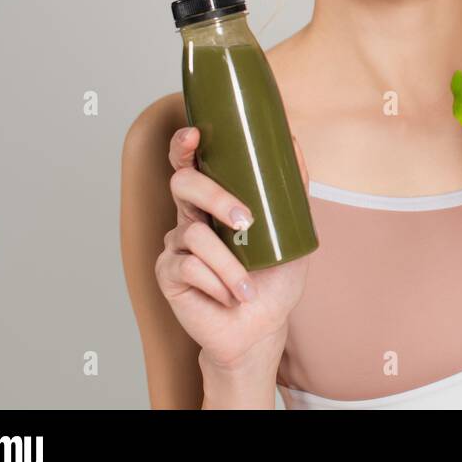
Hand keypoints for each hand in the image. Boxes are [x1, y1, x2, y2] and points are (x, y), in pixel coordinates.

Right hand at [153, 126, 313, 368]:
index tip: (193, 133)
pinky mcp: (167, 273)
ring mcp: (175, 245)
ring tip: (248, 289)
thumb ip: (292, 191)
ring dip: (229, 265)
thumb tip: (293, 143)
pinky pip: (189, 267)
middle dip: (215, 197)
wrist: (263, 327)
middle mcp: (190, 218)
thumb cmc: (274, 279)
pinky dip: (218, 283)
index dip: (184, 145)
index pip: (191, 164)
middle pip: (184, 184)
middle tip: (245, 220)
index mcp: (214, 203)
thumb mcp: (293, 231)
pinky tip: (229, 298)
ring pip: (194, 234)